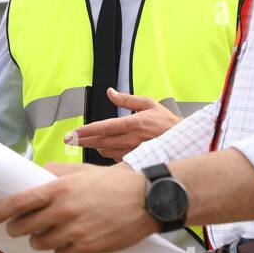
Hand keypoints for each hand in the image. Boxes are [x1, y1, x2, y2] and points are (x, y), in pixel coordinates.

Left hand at [0, 162, 156, 252]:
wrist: (147, 200)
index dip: (1, 211)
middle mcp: (64, 211)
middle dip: (17, 229)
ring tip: (45, 235)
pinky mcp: (88, 248)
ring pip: (41, 243)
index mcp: (59, 189)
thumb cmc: (114, 184)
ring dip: (39, 241)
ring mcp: (75, 231)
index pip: (18, 203)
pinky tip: (66, 244)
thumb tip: (37, 174)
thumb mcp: (82, 171)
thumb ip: (56, 172)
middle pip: (24, 227)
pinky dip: (61, 252)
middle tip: (18, 228)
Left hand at [64, 89, 180, 160]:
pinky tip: (106, 148)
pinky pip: (115, 158)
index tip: (72, 133)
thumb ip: (127, 99)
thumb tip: (110, 92)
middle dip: (82, 140)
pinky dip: (108, 152)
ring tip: (86, 141)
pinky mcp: (135, 160)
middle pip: (99, 141)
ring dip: (95, 146)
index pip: (103, 128)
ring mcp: (133, 152)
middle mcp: (131, 140)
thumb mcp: (149, 104)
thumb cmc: (167, 123)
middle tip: (69, 140)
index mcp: (133, 124)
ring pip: (105, 151)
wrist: (185, 142)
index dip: (85, 131)